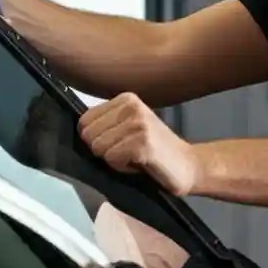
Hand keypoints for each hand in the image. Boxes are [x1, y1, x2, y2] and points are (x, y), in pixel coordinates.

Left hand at [78, 92, 199, 196]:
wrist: (189, 166)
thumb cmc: (154, 151)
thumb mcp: (127, 128)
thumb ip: (105, 125)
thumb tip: (78, 131)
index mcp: (125, 99)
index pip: (83, 122)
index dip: (98, 140)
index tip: (122, 143)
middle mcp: (131, 106)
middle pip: (88, 136)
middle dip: (105, 151)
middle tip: (130, 152)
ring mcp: (137, 123)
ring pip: (98, 149)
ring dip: (115, 160)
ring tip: (137, 157)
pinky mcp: (142, 143)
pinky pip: (112, 160)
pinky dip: (124, 168)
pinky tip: (142, 164)